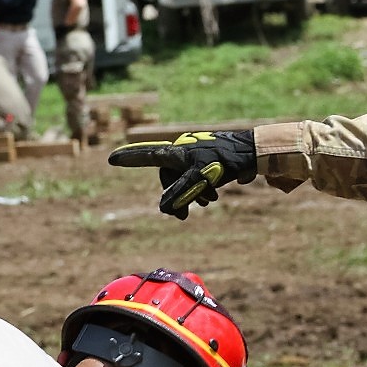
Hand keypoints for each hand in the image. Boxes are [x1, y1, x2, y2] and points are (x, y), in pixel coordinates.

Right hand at [108, 131, 256, 219]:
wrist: (253, 152)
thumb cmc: (226, 160)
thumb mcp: (201, 177)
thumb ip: (181, 193)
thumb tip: (165, 208)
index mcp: (177, 151)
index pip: (149, 156)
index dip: (130, 159)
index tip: (112, 159)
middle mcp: (183, 151)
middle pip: (168, 177)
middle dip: (176, 195)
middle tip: (182, 216)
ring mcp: (195, 155)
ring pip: (183, 179)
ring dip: (192, 194)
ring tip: (207, 202)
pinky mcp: (207, 161)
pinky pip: (196, 178)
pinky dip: (201, 189)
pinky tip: (212, 196)